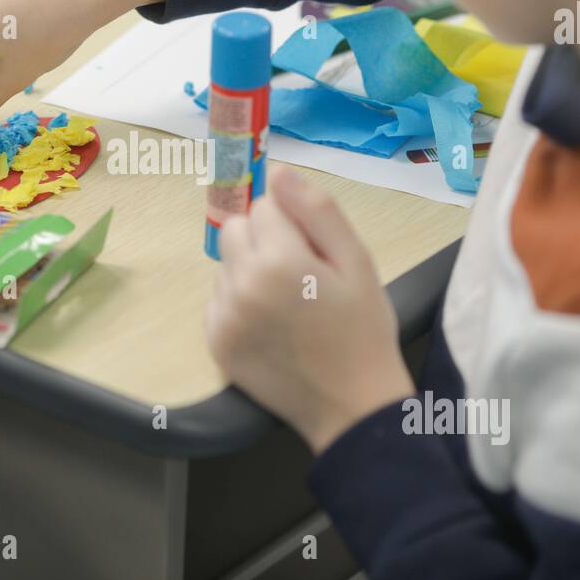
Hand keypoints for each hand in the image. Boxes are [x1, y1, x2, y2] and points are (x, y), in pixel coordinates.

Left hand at [206, 169, 413, 453]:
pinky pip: (218, 299)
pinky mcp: (215, 342)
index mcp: (278, 259)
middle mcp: (240, 285)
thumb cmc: (363, 330)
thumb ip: (317, 210)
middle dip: (264, 241)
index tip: (315, 254)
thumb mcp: (357, 262)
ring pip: (225, 264)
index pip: (264, 205)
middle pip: (235, 229)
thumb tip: (278, 171)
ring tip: (288, 305)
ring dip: (249, 272)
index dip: (293, 224)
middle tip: (301, 276)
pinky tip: (271, 325)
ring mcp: (223, 316)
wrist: (351, 407)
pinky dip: (239, 303)